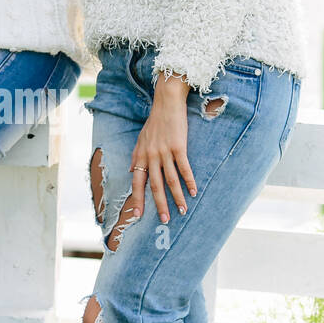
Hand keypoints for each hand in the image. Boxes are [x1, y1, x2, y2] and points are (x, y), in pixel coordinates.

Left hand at [129, 74, 197, 223]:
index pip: (137, 182)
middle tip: (165, 220)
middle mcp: (151, 156)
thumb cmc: (155, 121)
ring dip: (177, 197)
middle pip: (155, 186)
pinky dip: (189, 181)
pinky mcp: (178, 146)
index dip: (137, 200)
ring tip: (183, 210)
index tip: (137, 216)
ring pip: (170, 180)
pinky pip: (184, 168)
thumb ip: (136, 156)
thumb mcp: (141, 139)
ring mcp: (164, 152)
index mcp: (141, 155)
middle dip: (159, 205)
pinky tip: (194, 192)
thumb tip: (130, 170)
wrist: (167, 102)